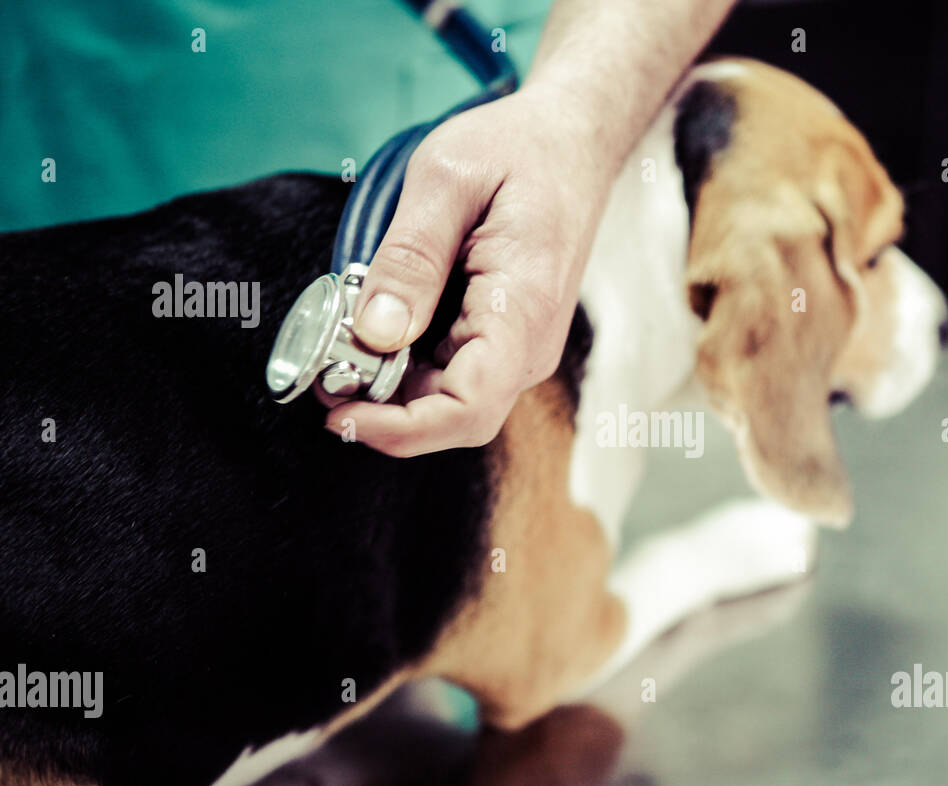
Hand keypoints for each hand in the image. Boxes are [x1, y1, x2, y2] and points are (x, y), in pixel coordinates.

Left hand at [325, 85, 614, 455]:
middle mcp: (529, 346)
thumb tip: (374, 333)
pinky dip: (405, 368)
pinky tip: (374, 329)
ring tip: (339, 340)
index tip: (338, 413)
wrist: (573, 140)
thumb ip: (409, 258)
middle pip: (452, 417)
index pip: (468, 407)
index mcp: (523, 309)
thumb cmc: (518, 147)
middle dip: (383, 410)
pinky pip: (452, 377)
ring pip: (448, 403)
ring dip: (390, 389)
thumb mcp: (446, 178)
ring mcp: (520, 349)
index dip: (400, 428)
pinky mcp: (505, 342)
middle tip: (321, 370)